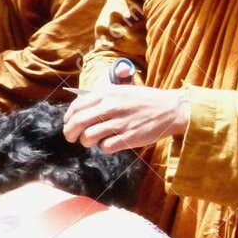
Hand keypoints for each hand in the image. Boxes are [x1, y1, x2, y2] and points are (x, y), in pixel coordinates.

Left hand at [63, 86, 189, 151]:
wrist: (170, 109)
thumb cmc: (144, 100)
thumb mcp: (122, 90)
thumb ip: (102, 97)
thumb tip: (81, 107)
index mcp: (107, 94)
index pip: (77, 106)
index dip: (68, 117)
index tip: (68, 123)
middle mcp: (111, 107)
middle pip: (78, 123)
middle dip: (70, 133)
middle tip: (71, 138)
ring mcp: (119, 123)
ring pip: (89, 136)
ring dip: (86, 141)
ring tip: (92, 141)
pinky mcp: (128, 138)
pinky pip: (105, 147)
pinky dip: (103, 148)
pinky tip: (109, 144)